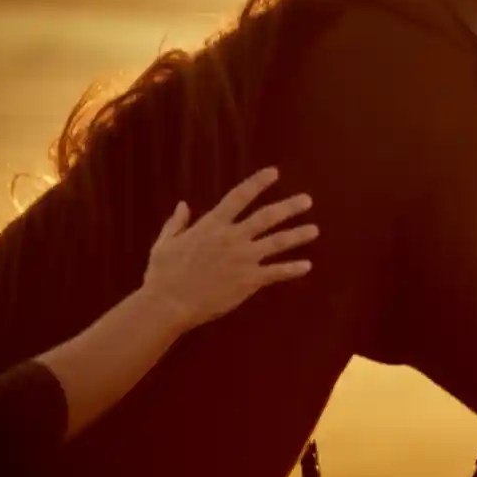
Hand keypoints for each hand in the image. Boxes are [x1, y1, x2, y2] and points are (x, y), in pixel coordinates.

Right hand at [142, 167, 318, 331]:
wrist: (168, 304)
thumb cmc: (162, 275)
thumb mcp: (165, 243)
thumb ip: (176, 223)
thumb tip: (183, 205)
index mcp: (212, 225)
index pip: (239, 196)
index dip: (257, 183)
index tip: (274, 172)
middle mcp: (232, 238)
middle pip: (267, 217)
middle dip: (289, 207)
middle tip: (308, 200)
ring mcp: (243, 259)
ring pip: (277, 242)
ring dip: (298, 235)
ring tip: (314, 230)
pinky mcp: (248, 280)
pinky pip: (276, 272)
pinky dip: (293, 269)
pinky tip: (307, 266)